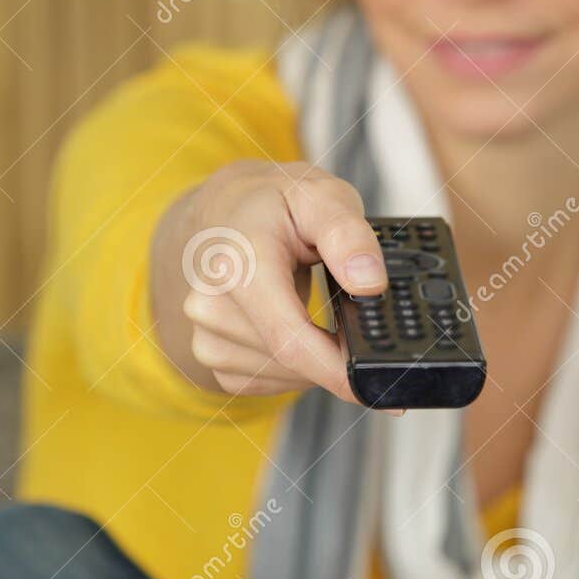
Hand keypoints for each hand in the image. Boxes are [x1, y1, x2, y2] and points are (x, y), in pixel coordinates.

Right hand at [152, 161, 388, 405]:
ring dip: (312, 358)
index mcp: (238, 265)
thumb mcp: (322, 197)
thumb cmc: (275, 204)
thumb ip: (348, 236)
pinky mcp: (210, 355)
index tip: (373, 381)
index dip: (335, 369)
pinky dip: (291, 365)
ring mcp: (205, 333)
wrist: (228, 211)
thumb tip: (369, 283)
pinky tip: (294, 326)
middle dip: (333, 352)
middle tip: (354, 314)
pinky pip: (264, 381)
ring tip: (317, 310)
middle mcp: (210, 304)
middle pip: (291, 360)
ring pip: (281, 374)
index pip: (288, 338)